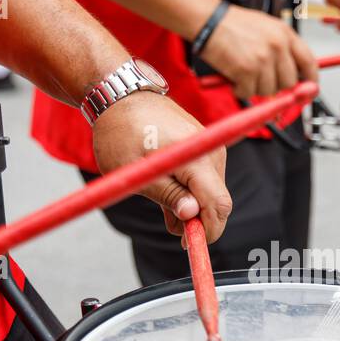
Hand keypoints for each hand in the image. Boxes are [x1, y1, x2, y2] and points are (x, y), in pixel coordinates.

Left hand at [92, 91, 231, 242]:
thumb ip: (166, 194)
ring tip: (163, 207)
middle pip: (217, 200)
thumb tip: (192, 215)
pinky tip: (170, 196)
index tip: (190, 245)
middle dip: (199, 221)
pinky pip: (205, 178)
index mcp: (195, 157)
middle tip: (172, 230)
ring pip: (211, 191)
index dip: (208, 230)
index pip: (218, 204)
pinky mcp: (203, 146)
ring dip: (192, 207)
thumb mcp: (136, 171)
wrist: (122, 94)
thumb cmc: (121, 131)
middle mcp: (210, 151)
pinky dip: (191, 192)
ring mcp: (209, 147)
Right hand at [197, 5, 318, 98]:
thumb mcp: (266, 29)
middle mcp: (277, 45)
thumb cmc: (233, 24)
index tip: (308, 91)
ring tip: (244, 74)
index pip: (309, 62)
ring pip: (269, 91)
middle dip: (276, 87)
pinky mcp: (247, 70)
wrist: (208, 19)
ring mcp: (263, 58)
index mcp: (285, 34)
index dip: (311, 81)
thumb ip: (282, 50)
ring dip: (255, 88)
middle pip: (290, 82)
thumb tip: (294, 76)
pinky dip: (240, 89)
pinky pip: (249, 92)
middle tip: (261, 80)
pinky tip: (234, 77)